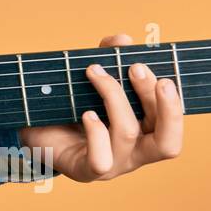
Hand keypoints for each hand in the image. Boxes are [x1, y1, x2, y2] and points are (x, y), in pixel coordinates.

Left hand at [18, 32, 183, 180]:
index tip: (158, 72)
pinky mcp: (84, 170)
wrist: (36, 130)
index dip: (173, 104)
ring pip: (128, 135)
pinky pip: (99, 159)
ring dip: (114, 97)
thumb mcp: (94, 78)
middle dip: (162, 105)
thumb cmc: (73, 105)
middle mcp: (135, 154)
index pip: (173, 127)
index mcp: (147, 135)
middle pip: (167, 142)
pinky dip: (97, 133)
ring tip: (94, 72)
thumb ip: (110, 57)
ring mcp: (112, 165)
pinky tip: (87, 113)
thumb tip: (123, 39)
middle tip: (138, 68)